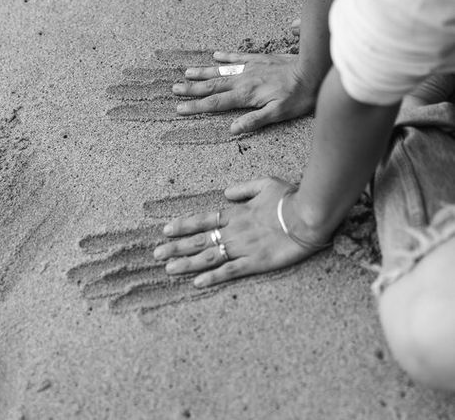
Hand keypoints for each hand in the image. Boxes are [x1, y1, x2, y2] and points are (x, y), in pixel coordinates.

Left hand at [153, 177, 326, 287]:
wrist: (309, 215)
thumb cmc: (290, 197)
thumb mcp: (265, 184)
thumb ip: (244, 189)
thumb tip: (226, 194)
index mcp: (237, 213)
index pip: (203, 219)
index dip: (183, 225)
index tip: (165, 230)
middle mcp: (235, 231)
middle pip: (200, 239)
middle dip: (176, 247)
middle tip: (157, 254)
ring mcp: (244, 248)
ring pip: (209, 257)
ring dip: (187, 263)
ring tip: (168, 269)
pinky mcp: (256, 263)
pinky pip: (229, 271)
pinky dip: (212, 277)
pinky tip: (197, 283)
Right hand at [172, 51, 316, 133]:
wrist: (312, 69)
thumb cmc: (298, 96)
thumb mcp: (279, 114)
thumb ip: (255, 121)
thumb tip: (232, 129)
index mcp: (246, 95)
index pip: (215, 102)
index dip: (196, 106)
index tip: (179, 108)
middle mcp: (244, 80)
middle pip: (212, 85)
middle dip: (192, 88)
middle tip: (174, 89)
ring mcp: (250, 67)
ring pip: (221, 70)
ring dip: (203, 72)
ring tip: (186, 72)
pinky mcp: (260, 59)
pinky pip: (238, 57)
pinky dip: (225, 56)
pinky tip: (215, 56)